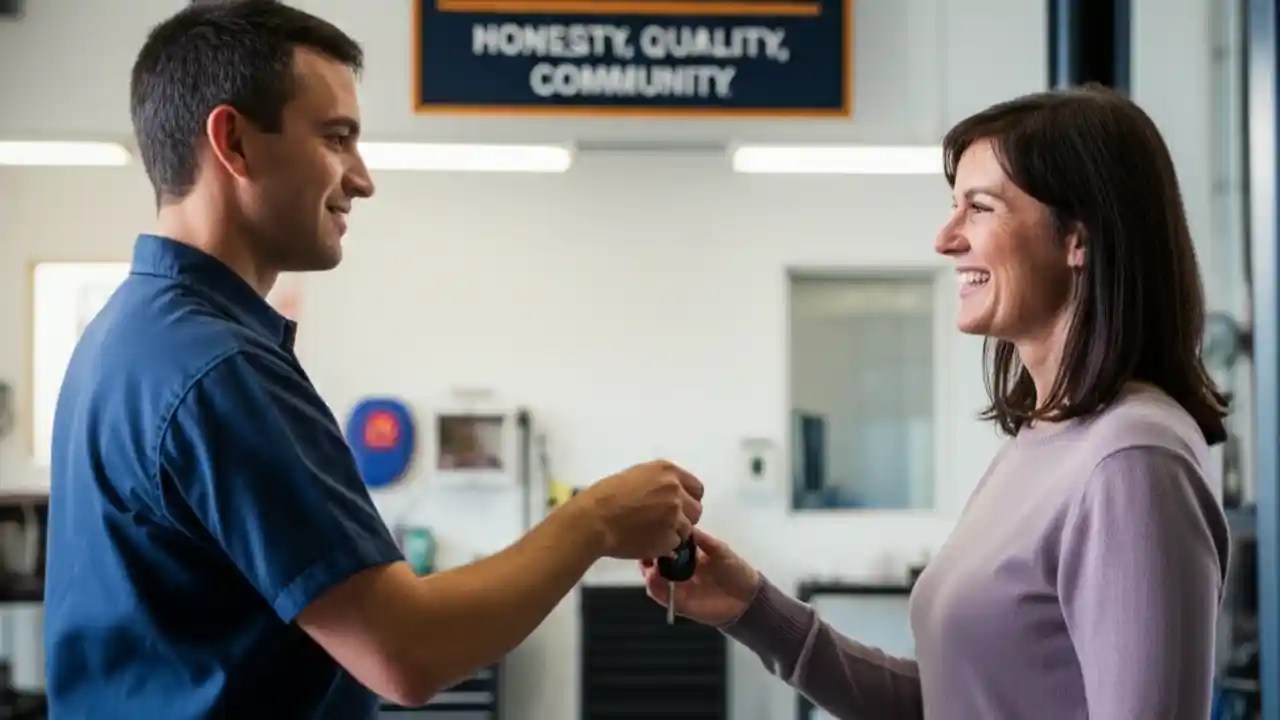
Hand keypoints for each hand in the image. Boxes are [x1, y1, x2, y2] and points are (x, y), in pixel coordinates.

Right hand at [571, 459, 703, 559]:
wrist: (594, 520)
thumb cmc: (605, 497)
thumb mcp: (635, 476)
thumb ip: (658, 482)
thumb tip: (668, 492)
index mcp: (668, 471)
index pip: (696, 488)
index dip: (688, 499)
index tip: (679, 507)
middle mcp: (676, 490)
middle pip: (696, 509)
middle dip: (684, 518)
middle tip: (665, 523)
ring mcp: (675, 514)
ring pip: (687, 529)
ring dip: (673, 533)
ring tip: (651, 533)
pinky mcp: (670, 537)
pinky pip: (675, 544)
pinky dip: (664, 546)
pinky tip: (646, 541)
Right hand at [641, 527, 760, 626]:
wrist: (746, 598)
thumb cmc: (735, 570)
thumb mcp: (719, 549)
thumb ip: (701, 538)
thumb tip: (682, 522)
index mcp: (688, 555)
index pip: (665, 546)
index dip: (656, 540)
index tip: (650, 532)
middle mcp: (679, 570)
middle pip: (654, 562)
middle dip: (646, 555)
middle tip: (645, 549)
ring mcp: (677, 586)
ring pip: (653, 578)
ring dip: (647, 571)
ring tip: (648, 563)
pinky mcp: (678, 602)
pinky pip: (660, 595)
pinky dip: (653, 586)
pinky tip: (652, 576)